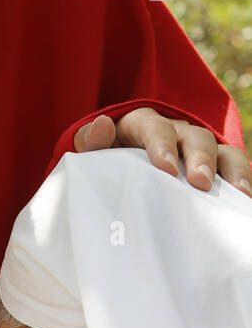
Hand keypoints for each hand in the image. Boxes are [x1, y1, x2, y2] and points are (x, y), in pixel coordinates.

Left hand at [74, 107, 251, 196]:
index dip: (161, 145)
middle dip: (200, 159)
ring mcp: (199, 151)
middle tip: (200, 183)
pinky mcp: (214, 169)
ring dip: (232, 171)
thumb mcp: (93, 156)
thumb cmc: (106, 166)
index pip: (154, 128)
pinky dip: (243, 182)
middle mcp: (177, 132)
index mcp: (143, 125)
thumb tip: (101, 126)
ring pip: (222, 152)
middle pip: (194, 137)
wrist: (119, 176)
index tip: (166, 169)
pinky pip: (234, 170)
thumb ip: (91, 144)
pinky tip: (247, 201)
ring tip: (239, 194)